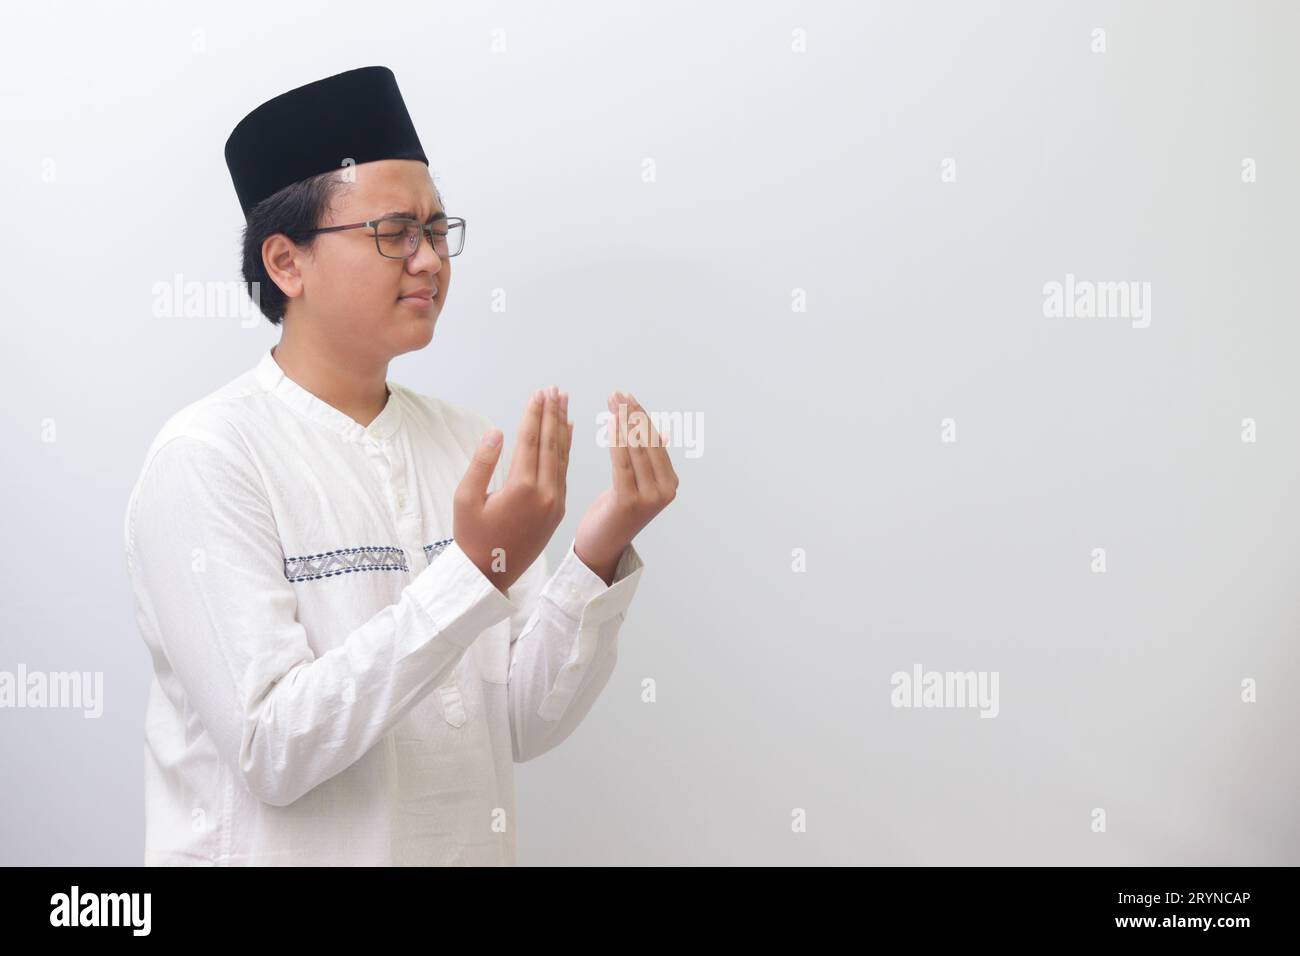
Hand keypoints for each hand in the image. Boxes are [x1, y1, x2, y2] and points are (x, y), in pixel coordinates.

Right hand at [454, 385, 571, 593]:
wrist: (491, 574)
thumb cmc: (472, 536)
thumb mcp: (465, 499)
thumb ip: (482, 463)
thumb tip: (497, 431)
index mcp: (521, 488)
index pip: (530, 441)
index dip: (534, 414)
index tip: (539, 392)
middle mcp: (544, 493)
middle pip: (551, 444)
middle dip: (552, 414)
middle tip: (555, 389)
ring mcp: (555, 502)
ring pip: (561, 456)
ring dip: (562, 427)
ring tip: (563, 402)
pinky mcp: (558, 510)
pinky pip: (564, 472)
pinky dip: (566, 449)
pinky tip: (568, 432)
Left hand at [574, 391, 677, 583]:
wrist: (601, 547)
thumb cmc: (615, 514)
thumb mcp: (636, 484)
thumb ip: (650, 461)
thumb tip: (663, 432)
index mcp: (670, 483)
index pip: (656, 441)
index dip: (641, 416)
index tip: (627, 397)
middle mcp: (666, 490)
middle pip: (648, 442)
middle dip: (632, 415)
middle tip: (617, 394)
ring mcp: (650, 498)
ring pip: (637, 450)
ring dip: (624, 422)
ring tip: (612, 402)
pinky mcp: (630, 502)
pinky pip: (623, 464)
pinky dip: (617, 441)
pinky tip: (611, 424)